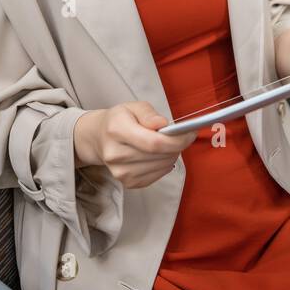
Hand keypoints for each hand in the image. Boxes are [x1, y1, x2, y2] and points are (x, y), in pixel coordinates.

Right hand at [73, 102, 195, 188]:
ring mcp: (120, 172)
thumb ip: (149, 114)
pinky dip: (164, 165)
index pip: (154, 142)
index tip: (190, 133)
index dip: (177, 140)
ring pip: (161, 167)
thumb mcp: (133, 107)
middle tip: (179, 136)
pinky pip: (157, 176)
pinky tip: (158, 156)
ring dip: (171, 155)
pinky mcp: (128, 183)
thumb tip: (163, 125)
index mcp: (117, 130)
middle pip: (159, 156)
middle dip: (177, 146)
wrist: (99, 138)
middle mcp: (116, 154)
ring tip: (165, 144)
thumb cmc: (119, 120)